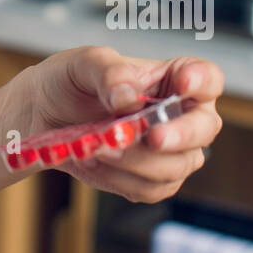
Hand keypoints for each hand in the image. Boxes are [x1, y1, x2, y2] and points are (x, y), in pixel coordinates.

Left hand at [16, 46, 223, 202]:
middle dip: (180, 135)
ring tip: (98, 147)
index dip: (202, 82)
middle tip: (151, 137)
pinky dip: (121, 179)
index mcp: (173, 77)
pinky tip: (97, 161)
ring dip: (136, 161)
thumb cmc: (71, 81)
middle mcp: (180, 115)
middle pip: (204, 128)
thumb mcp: (83, 63)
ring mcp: (170, 151)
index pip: (207, 77)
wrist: (45, 116)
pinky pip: (151, 189)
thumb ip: (108, 72)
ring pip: (176, 166)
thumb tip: (127, 98)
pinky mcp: (151, 179)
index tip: (184, 83)